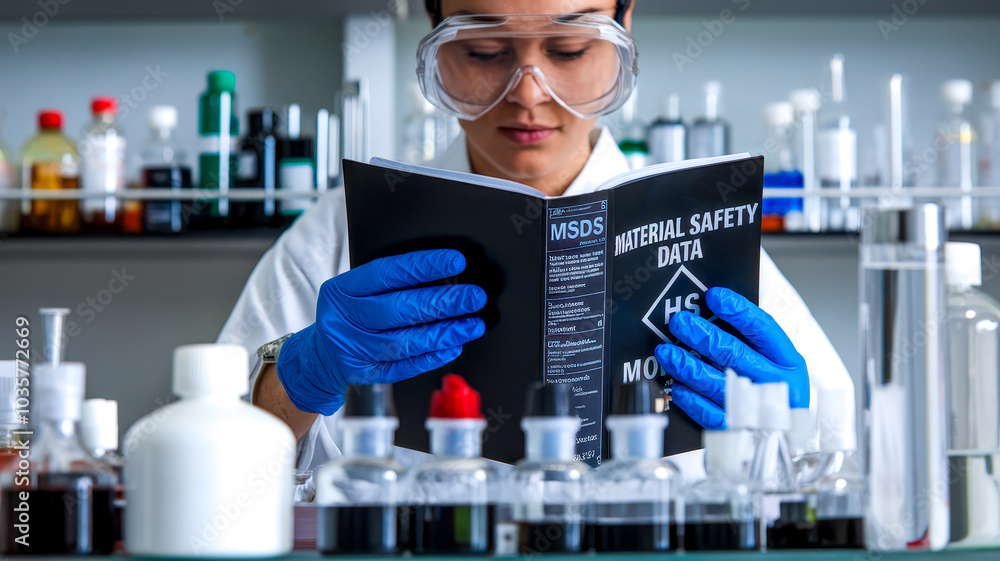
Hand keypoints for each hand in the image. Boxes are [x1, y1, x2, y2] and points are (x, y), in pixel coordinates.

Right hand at [277, 249, 486, 414]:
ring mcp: (355, 350)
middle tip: (473, 297)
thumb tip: (445, 275)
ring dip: (445, 333)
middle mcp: (346, 320)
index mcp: (343, 290)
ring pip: (405, 341)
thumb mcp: (357, 290)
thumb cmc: (348, 315)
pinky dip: (433, 357)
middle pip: (399, 309)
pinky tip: (454, 346)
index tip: (456, 262)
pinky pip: (405, 366)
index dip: (424, 266)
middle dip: (442, 301)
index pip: (388, 273)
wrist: (319, 356)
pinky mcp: (368, 374)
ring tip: (473, 325)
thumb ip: (392, 282)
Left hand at [654, 286, 807, 428]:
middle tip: (680, 322)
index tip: (714, 296)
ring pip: (719, 385)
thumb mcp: (773, 359)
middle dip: (704, 336)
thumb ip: (749, 337)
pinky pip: (712, 415)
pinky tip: (677, 387)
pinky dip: (692, 401)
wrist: (784, 438)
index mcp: (787, 360)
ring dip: (689, 367)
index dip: (739, 311)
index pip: (763, 329)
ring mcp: (758, 410)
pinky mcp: (740, 430)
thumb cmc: (771, 387)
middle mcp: (776, 384)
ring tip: (667, 352)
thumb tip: (713, 307)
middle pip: (736, 355)